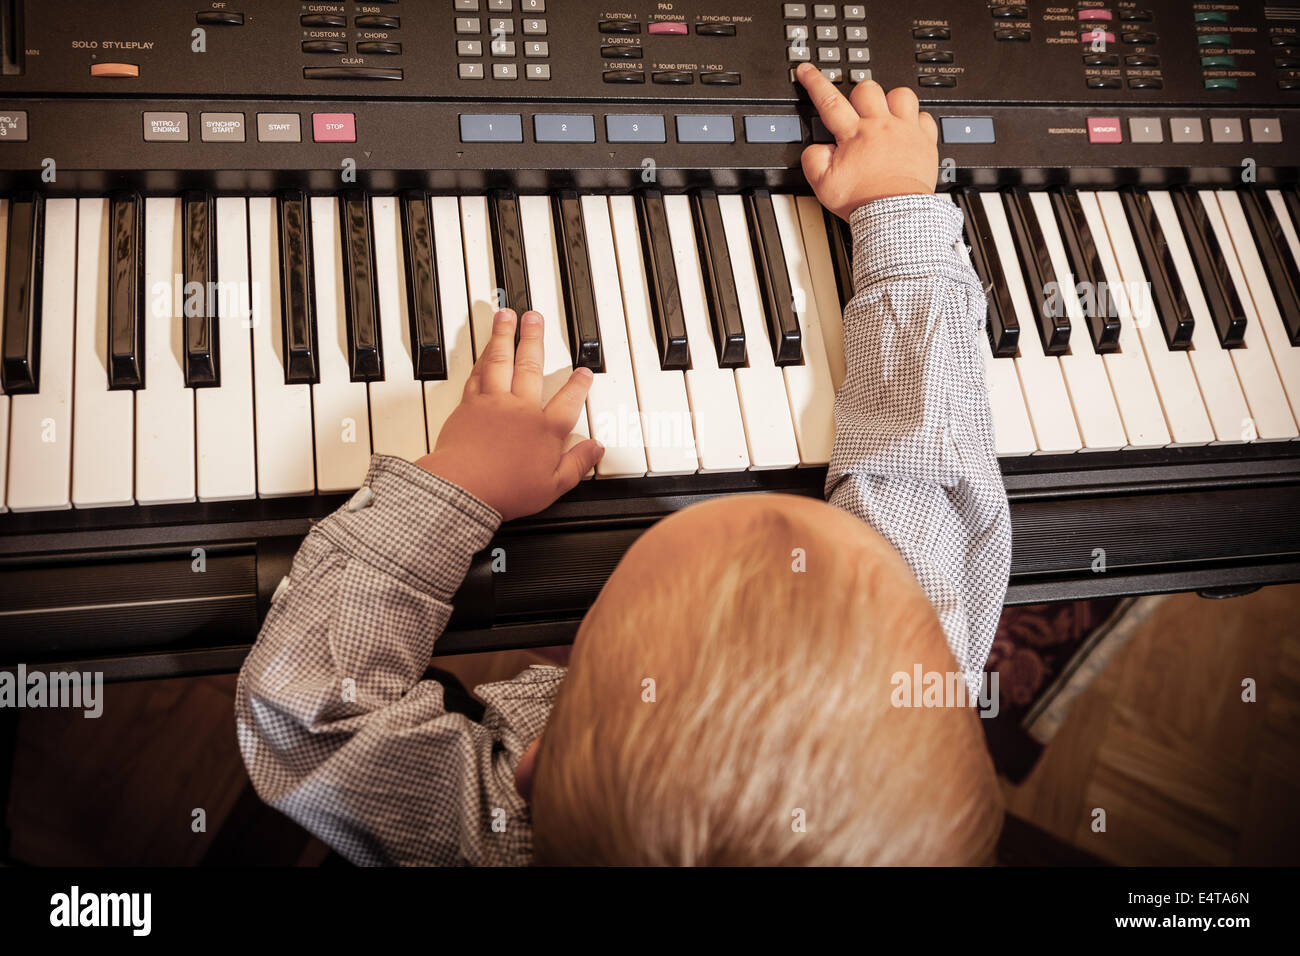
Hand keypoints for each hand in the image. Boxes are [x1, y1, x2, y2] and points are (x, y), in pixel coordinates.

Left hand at [415, 309, 603, 520]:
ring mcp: (493, 404)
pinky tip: (485, 349)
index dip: (578, 384)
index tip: (583, 372)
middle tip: (535, 319)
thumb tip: (595, 450)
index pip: (568, 401)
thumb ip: (577, 464)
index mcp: (545, 429)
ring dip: (505, 336)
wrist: (463, 488)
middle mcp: (520, 409)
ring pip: (501, 361)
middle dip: (535, 340)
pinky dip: (482, 359)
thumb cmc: (505, 490)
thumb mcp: (553, 486)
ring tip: (507, 316)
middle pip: (531, 366)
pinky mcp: (468, 406)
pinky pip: (477, 375)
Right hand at [795, 62, 939, 220]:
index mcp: (854, 135)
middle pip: (867, 89)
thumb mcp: (823, 186)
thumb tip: (817, 147)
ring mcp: (905, 131)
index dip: (814, 81)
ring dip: (892, 101)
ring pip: (901, 94)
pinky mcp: (925, 142)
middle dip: (859, 94)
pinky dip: (917, 120)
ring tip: (886, 116)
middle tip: (857, 110)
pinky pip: (925, 117)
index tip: (806, 69)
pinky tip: (908, 130)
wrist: (895, 214)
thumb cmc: (864, 201)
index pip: (829, 100)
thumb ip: (813, 160)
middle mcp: (881, 126)